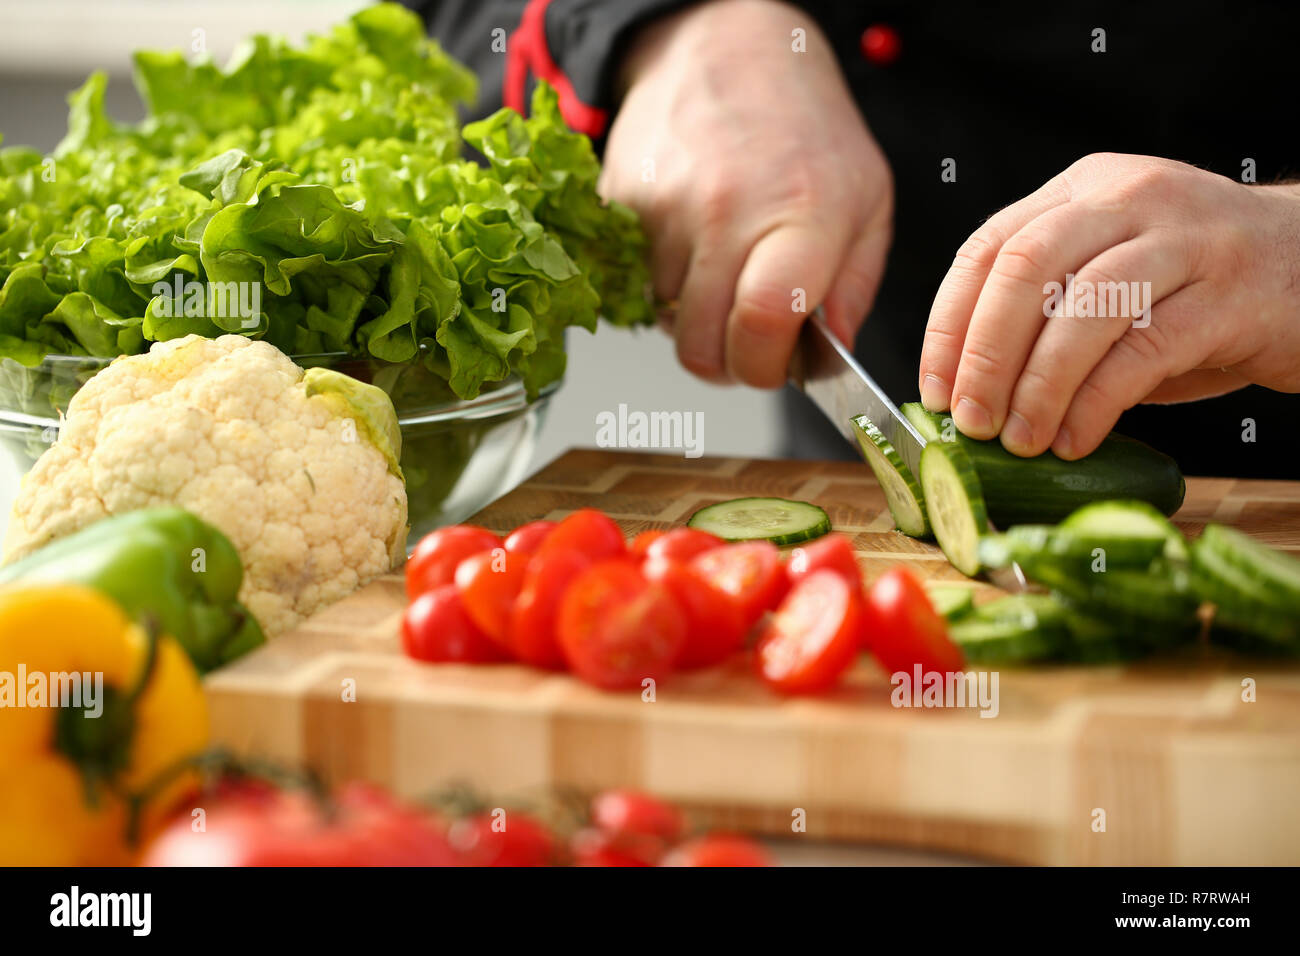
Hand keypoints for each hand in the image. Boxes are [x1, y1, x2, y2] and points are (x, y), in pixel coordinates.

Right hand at [600, 0, 891, 386]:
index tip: (774, 364)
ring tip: (722, 263)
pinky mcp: (620, 201)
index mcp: (801, 215)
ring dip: (691, 312)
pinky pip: (633, 279)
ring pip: (664, 317)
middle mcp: (725, 211)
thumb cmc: (804, 126)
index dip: (763, 369)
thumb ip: (855, 287)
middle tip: (746, 336)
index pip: (760, 329)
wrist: (723, 45)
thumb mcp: (867, 198)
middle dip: (724, 361)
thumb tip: (829, 356)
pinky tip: (690, 237)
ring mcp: (663, 206)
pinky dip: (659, 277)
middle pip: (700, 346)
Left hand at [918, 153, 1299, 457]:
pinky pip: (1143, 351)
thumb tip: (968, 393)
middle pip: (1024, 270)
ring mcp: (1187, 239)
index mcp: (1084, 191)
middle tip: (970, 422)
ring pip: (1081, 310)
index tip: (934, 388)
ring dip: (1036, 387)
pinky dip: (1096, 404)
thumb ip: (1046, 315)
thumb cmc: (1197, 289)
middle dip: (983, 356)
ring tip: (1019, 441)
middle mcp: (1130, 199)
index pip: (988, 248)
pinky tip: (1075, 440)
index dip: (948, 324)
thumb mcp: (1111, 281)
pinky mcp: (1233, 294)